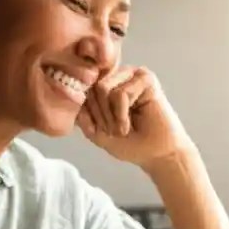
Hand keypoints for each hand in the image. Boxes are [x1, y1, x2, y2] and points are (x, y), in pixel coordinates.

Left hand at [78, 66, 196, 170]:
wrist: (156, 154)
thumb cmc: (130, 143)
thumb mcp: (96, 132)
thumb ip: (82, 114)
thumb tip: (72, 93)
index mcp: (104, 84)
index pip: (82, 88)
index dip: (88, 113)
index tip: (102, 130)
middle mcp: (116, 75)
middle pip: (92, 87)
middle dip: (101, 116)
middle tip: (115, 130)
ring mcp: (131, 74)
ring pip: (103, 88)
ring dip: (111, 117)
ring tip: (123, 128)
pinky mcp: (146, 78)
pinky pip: (121, 94)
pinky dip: (122, 115)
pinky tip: (130, 124)